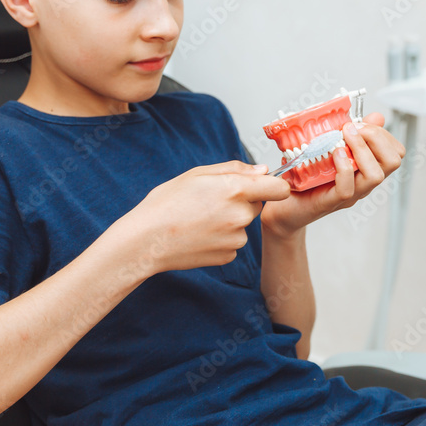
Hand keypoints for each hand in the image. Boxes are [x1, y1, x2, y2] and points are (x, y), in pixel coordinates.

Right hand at [122, 160, 290, 274]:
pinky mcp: (228, 256)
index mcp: (235, 189)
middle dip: (242, 201)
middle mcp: (240, 215)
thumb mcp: (196, 174)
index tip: (264, 186)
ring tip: (199, 219)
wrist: (146, 240)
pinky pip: (232, 242)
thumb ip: (235, 169)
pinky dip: (221, 239)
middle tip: (210, 201)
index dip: (273, 185)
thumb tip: (263, 170)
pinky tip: (199, 235)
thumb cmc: (166, 203)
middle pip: (257, 205)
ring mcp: (236, 239)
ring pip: (243, 224)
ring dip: (229, 221)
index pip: (278, 188)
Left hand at [260, 113, 404, 237]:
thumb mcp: (328, 147)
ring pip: (375, 176)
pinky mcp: (332, 201)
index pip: (394, 152)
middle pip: (393, 161)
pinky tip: (334, 154)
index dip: (383, 133)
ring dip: (361, 150)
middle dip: (377, 137)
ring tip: (343, 137)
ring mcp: (351, 193)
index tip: (360, 123)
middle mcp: (363, 182)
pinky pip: (348, 188)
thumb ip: (351, 133)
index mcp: (366, 168)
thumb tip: (375, 116)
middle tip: (352, 128)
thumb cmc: (305, 175)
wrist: (283, 202)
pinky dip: (343, 167)